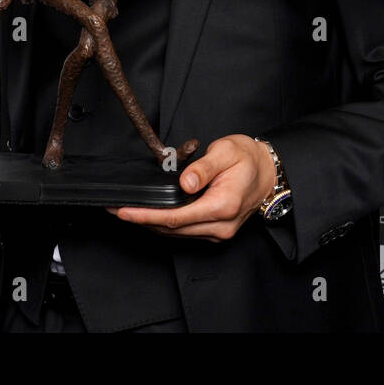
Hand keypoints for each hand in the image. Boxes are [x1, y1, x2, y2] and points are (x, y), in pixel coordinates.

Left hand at [107, 135, 276, 240]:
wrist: (268, 172)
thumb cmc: (248, 159)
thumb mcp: (226, 151)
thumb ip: (204, 167)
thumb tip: (185, 182)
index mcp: (223, 206)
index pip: (176, 217)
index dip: (147, 216)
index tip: (125, 211)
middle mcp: (221, 225)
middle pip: (172, 229)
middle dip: (141, 220)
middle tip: (115, 209)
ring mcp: (219, 232)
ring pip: (176, 233)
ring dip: (150, 224)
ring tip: (127, 211)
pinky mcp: (216, 231)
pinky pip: (185, 231)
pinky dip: (164, 224)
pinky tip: (150, 214)